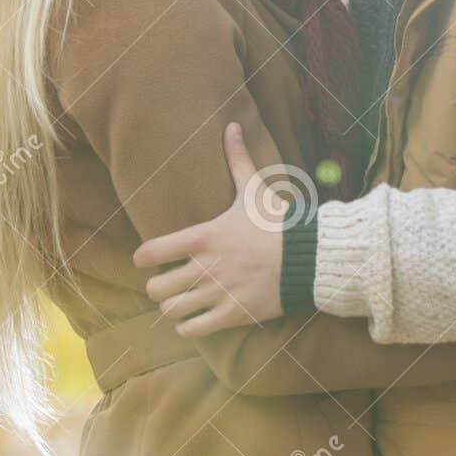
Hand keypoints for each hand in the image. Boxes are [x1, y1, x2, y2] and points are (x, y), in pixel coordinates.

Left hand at [132, 124, 288, 334]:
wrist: (310, 257)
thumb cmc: (279, 222)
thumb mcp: (254, 190)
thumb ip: (237, 160)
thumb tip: (232, 125)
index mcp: (202, 237)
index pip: (149, 253)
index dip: (144, 258)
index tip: (151, 259)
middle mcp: (203, 268)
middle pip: (155, 289)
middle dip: (159, 286)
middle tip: (170, 282)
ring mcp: (217, 294)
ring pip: (171, 311)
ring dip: (174, 308)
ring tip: (183, 302)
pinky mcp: (232, 315)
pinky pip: (192, 330)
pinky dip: (190, 327)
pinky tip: (196, 320)